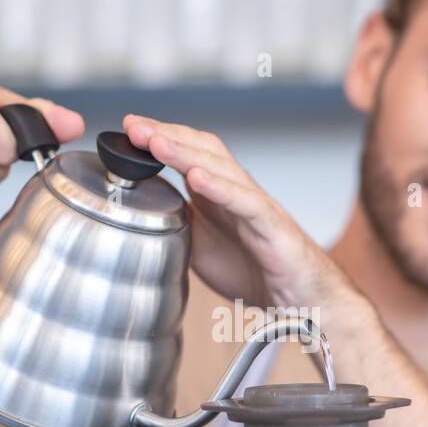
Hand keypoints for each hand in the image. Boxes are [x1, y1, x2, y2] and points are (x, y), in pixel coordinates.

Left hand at [121, 115, 363, 318]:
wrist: (300, 301)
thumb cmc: (254, 270)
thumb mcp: (198, 245)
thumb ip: (175, 222)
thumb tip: (138, 205)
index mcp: (218, 194)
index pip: (190, 152)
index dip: (160, 137)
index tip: (128, 128)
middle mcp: (237, 192)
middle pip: (203, 149)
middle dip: (166, 134)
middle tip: (132, 126)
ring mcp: (256, 206)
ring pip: (222, 169)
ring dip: (185, 153)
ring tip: (155, 142)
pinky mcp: (273, 228)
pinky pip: (247, 202)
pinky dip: (221, 188)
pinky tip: (196, 179)